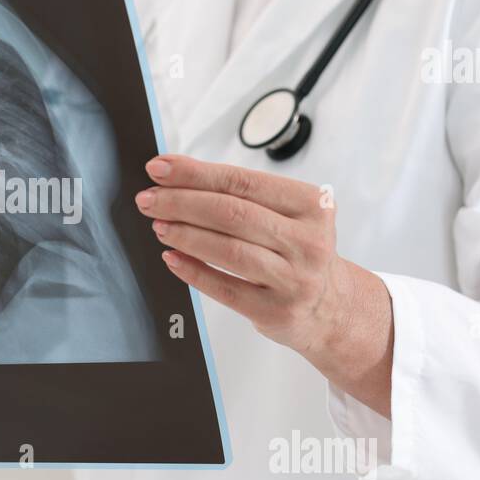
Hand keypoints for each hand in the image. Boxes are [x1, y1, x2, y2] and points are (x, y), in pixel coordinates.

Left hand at [135, 154, 392, 414]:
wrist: (331, 307)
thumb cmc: (299, 251)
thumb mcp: (289, 215)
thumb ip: (243, 195)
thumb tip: (177, 178)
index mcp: (312, 205)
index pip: (242, 181)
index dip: (195, 173)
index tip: (159, 168)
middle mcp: (308, 241)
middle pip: (231, 214)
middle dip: (181, 203)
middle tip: (148, 200)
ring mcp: (295, 278)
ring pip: (228, 250)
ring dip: (185, 235)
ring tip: (159, 226)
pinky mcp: (276, 310)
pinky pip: (225, 288)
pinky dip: (194, 271)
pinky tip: (173, 258)